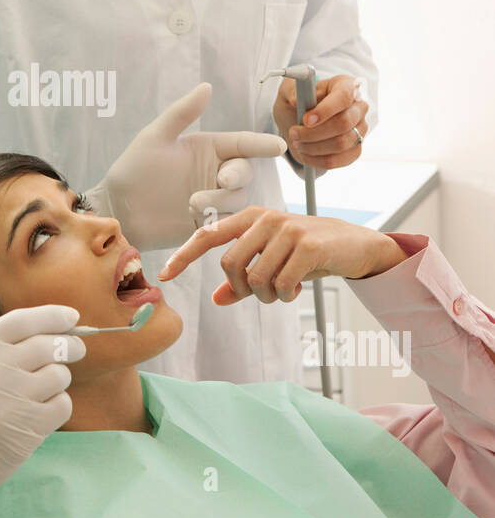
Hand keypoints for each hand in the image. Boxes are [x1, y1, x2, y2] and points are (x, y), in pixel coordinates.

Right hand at [0, 305, 84, 517]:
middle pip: (47, 345)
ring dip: (58, 381)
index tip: (72, 317)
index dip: (52, 316)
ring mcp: (10, 400)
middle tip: (75, 349)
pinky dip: (57, 407)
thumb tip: (52, 327)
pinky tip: (38, 415)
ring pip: (59, 375)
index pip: (21, 321)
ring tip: (38, 392)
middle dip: (70, 345)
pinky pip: (62, 404)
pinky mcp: (28, 428)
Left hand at [90, 83, 286, 251]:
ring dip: (220, 200)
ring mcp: (211, 199)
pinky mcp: (206, 223)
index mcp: (207, 149)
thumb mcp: (155, 137)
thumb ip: (182, 113)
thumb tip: (207, 86)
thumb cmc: (132, 170)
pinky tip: (194, 219)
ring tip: (191, 203)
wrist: (119, 210)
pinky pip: (226, 222)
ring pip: (238, 200)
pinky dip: (216, 220)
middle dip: (238, 176)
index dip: (261, 144)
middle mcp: (214, 173)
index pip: (242, 143)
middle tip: (222, 180)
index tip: (278, 146)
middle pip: (245, 173)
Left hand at [157, 205, 407, 298]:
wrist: (354, 244)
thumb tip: (216, 299)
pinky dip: (286, 295)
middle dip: (243, 289)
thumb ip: (243, 281)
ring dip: (268, 296)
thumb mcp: (272, 263)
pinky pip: (281, 284)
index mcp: (249, 218)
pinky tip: (298, 287)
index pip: (207, 236)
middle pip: (229, 265)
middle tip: (265, 293)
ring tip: (285, 290)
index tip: (164, 276)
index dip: (184, 256)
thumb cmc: (306, 253)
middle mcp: (265, 219)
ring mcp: (286, 230)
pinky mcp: (307, 246)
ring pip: (256, 279)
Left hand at [273, 74, 368, 170]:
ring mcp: (360, 129)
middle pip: (344, 123)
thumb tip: (295, 99)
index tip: (305, 120)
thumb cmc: (300, 101)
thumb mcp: (290, 90)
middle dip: (313, 132)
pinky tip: (305, 153)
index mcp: (346, 85)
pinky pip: (339, 160)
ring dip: (313, 147)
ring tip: (297, 142)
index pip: (343, 97)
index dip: (325, 110)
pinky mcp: (355, 149)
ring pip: (341, 144)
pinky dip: (317, 160)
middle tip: (294, 133)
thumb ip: (291, 89)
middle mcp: (358, 107)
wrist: (301, 122)